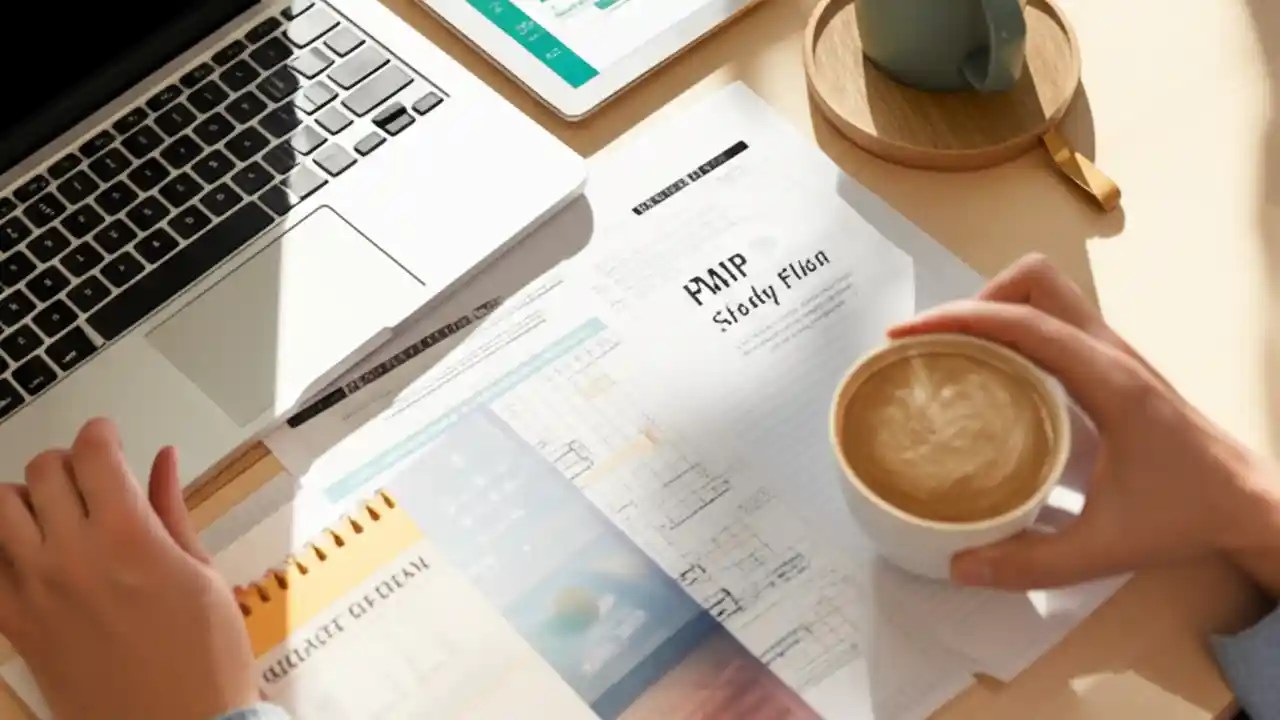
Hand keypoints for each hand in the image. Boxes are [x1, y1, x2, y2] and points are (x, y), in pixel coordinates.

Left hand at [0, 419, 256, 719]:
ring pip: (0, 508)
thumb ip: (172, 512)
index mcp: (128, 536)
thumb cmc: (205, 659)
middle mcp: (70, 555)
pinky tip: (28, 557)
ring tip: (53, 514)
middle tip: (92, 479)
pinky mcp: (14, 625)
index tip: (110, 438)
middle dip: (70, 463)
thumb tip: (162, 462)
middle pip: (45, 471)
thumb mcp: (202, 576)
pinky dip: (2, 551)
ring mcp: (33, 591)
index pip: (94, 453)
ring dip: (26, 498)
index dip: (103, 434)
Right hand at [889, 255, 1279, 591]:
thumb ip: (1030, 562)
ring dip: (997, 308)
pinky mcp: (1111, 364)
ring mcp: (1112, 351)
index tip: (907, 335)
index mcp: (1107, 380)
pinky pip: (1053, 321)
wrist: (1247, 501)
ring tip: (956, 353)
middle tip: (938, 344)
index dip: (960, 318)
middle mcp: (1109, 351)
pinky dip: (1015, 328)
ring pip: (1047, 292)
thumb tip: (957, 565)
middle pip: (1037, 280)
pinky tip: (993, 373)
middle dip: (978, 299)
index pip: (1025, 322)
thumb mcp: (1105, 549)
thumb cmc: (1185, 516)